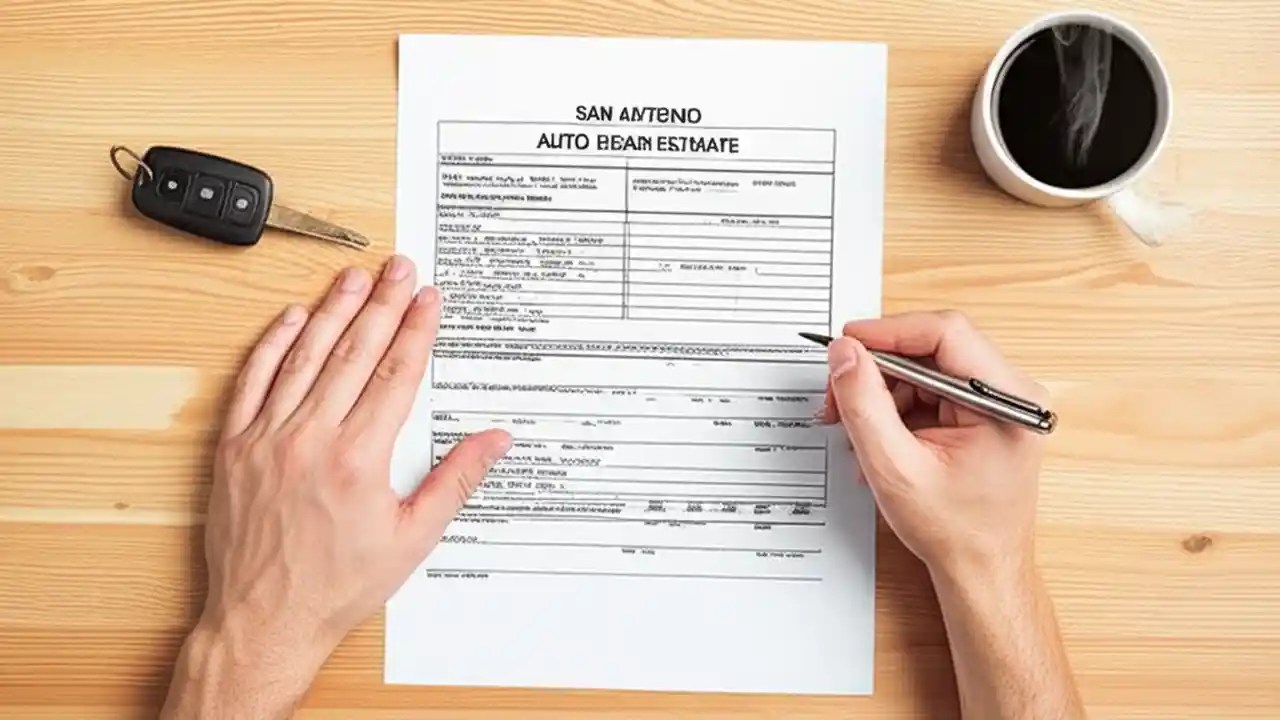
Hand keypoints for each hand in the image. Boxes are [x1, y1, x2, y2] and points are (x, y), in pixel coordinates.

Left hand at [162, 257, 510, 718]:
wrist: (264, 621)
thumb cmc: (337, 587)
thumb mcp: (412, 540)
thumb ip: (455, 482)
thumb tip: (494, 440)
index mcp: (360, 460)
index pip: (395, 375)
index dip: (416, 330)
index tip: (428, 299)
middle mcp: (311, 440)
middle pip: (354, 353)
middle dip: (382, 305)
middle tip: (399, 268)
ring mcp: (268, 439)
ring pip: (305, 357)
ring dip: (332, 312)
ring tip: (355, 278)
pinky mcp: (234, 448)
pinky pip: (254, 382)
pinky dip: (273, 346)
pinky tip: (291, 319)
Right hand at [822, 311, 1047, 578]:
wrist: (980, 570)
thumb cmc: (957, 532)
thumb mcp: (896, 468)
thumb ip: (864, 404)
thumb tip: (845, 354)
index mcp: (1008, 401)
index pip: (946, 333)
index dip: (889, 332)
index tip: (848, 343)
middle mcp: (1012, 394)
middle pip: (933, 349)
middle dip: (878, 369)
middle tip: (839, 392)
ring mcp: (997, 403)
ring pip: (926, 369)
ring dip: (882, 393)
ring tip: (854, 428)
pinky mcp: (981, 414)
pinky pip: (930, 390)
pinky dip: (896, 409)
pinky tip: (878, 438)